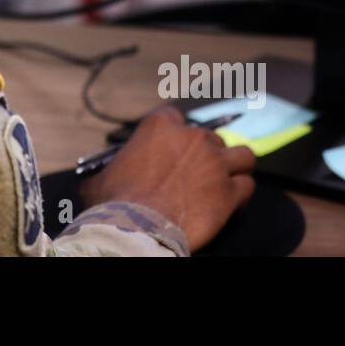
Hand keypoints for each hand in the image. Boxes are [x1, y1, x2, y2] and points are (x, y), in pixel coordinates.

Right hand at [79, 106, 255, 251]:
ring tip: (223, 179)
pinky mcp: (229, 192)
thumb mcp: (102, 177)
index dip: (174, 134)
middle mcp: (193, 137)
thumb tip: (97, 177)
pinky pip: (247, 185)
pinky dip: (240, 192)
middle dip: (204, 153)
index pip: (175, 116)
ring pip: (242, 155)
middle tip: (194, 173)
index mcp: (161, 125)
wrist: (136, 228)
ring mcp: (216, 164)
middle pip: (211, 137)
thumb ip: (107, 169)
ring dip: (233, 166)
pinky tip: (229, 201)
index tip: (170, 150)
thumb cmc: (115, 201)